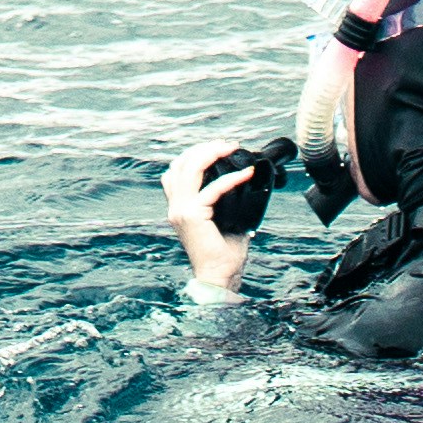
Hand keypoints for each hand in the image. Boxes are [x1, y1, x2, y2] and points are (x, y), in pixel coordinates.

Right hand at [163, 137, 261, 297]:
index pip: (176, 170)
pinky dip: (231, 178)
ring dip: (211, 153)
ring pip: (190, 168)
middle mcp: (176, 206)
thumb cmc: (224, 254)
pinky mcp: (192, 215)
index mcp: (178, 207)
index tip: (217, 148)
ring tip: (231, 148)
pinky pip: (213, 189)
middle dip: (204, 148)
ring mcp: (181, 210)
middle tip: (227, 145)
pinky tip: (246, 174)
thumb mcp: (221, 221)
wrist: (219, 278)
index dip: (194, 154)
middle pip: (181, 163)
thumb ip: (224, 203)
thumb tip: (246, 185)